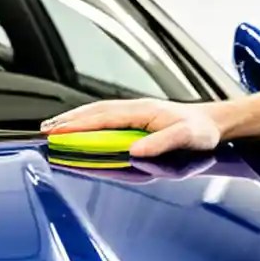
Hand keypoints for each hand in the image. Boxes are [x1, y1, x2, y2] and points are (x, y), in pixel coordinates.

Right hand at [40, 98, 221, 157]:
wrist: (215, 122)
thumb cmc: (201, 130)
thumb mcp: (186, 137)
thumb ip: (161, 143)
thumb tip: (134, 151)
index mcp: (143, 111)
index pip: (103, 118)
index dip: (79, 126)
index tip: (58, 132)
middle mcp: (135, 109)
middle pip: (94, 112)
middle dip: (68, 121)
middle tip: (44, 131)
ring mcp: (135, 112)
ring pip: (98, 113)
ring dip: (75, 120)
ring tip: (53, 128)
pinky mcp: (137, 119)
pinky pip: (106, 118)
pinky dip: (88, 121)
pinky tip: (81, 128)